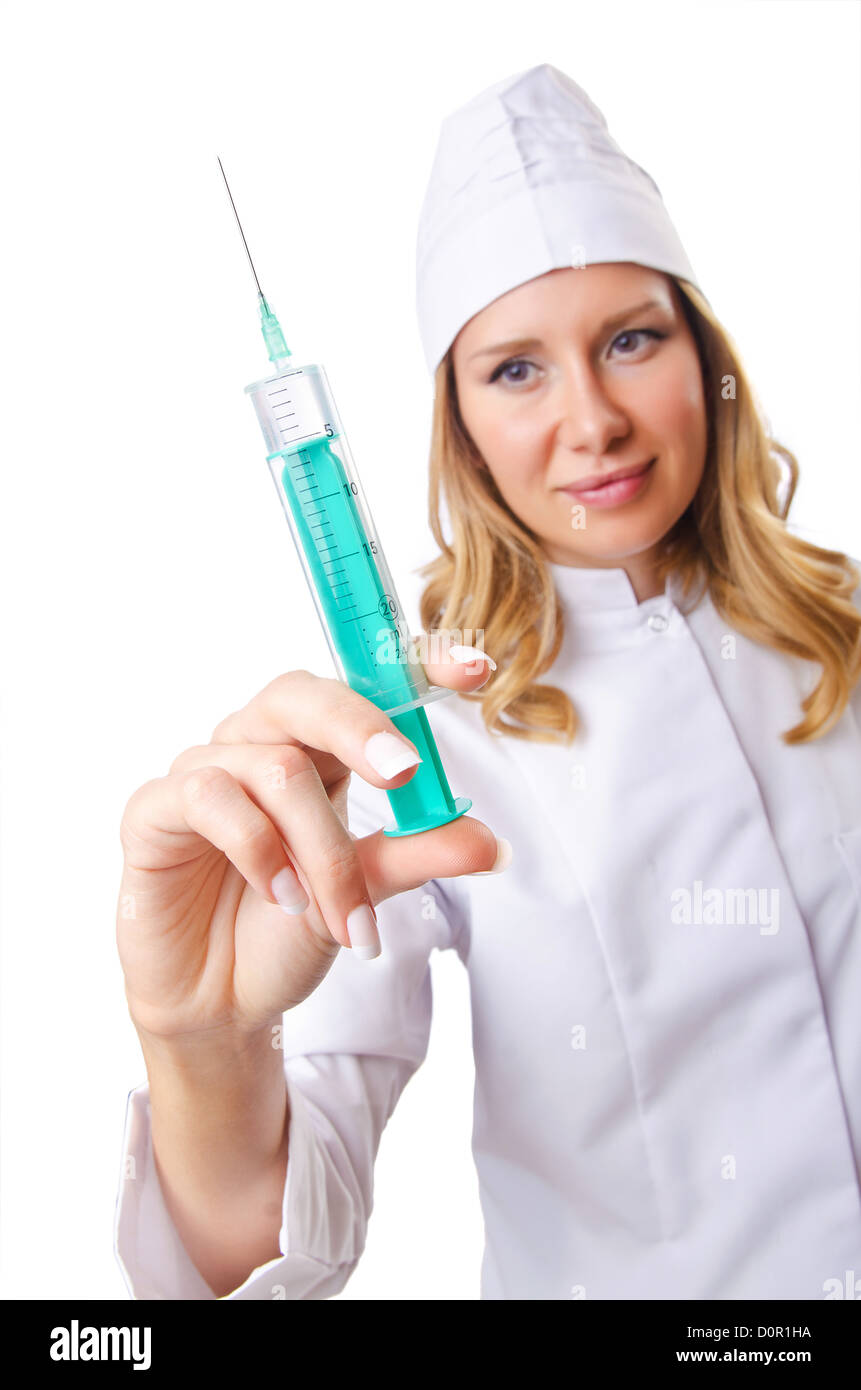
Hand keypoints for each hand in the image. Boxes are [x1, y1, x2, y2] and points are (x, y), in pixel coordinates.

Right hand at [117, 650, 500, 1044]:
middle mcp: (256, 746)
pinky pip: (211, 798)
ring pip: (275, 769)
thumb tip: (490, 843)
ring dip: (322, 851)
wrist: (223, 1001)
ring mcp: (203, 772)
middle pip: (301, 695)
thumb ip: (418, 854)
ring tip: (344, 915)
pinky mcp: (154, 809)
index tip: (472, 672)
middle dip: (360, 725)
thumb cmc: (288, 929)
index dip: (411, 667)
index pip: (357, 687)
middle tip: (403, 771)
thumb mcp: (368, 890)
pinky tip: (283, 898)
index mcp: (315, 750)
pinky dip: (260, 851)